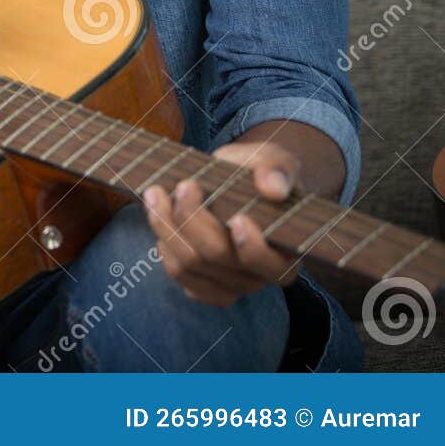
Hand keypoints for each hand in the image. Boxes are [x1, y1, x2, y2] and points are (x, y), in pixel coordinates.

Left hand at [141, 139, 301, 306]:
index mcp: (287, 252)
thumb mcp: (272, 159)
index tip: (236, 217)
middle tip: (184, 185)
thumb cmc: (257, 172)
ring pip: (189, 265)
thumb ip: (277, 169)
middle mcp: (259, 277)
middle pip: (216, 257)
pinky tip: (161, 219)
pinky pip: (178, 274)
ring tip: (157, 193)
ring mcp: (230, 285)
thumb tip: (273, 188)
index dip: (251, 246)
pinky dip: (164, 246)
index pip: (269, 264)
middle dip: (192, 218)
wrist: (234, 181)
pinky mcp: (204, 286)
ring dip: (166, 227)